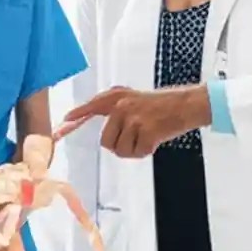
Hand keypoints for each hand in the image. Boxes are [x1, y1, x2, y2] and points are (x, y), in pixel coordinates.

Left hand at [63, 86, 211, 158]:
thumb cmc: (163, 105)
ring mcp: (133, 118)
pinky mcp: (145, 130)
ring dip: (133, 150)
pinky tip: (155, 139)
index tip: (64, 121)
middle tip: (135, 137)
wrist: (186, 105)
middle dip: (119, 145)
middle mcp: (122, 106)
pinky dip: (145, 152)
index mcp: (118, 97)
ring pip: (120, 150)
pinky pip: (136, 153)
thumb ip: (117, 109)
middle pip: (105, 141)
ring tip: (147, 136)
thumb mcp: (136, 100)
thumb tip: (100, 127)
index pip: (93, 105)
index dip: (78, 114)